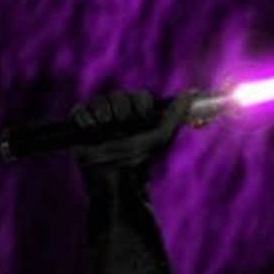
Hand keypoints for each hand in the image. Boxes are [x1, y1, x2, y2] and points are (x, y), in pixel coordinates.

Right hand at [71, 89, 197, 170]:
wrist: (116, 180)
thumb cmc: (140, 161)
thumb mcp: (161, 138)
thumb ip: (175, 115)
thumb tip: (193, 92)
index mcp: (139, 114)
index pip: (140, 96)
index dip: (141, 104)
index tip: (143, 119)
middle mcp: (119, 113)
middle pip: (119, 95)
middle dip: (123, 112)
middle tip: (123, 130)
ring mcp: (99, 117)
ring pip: (99, 100)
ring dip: (105, 115)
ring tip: (108, 134)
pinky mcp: (80, 124)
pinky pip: (80, 109)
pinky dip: (86, 119)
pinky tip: (92, 132)